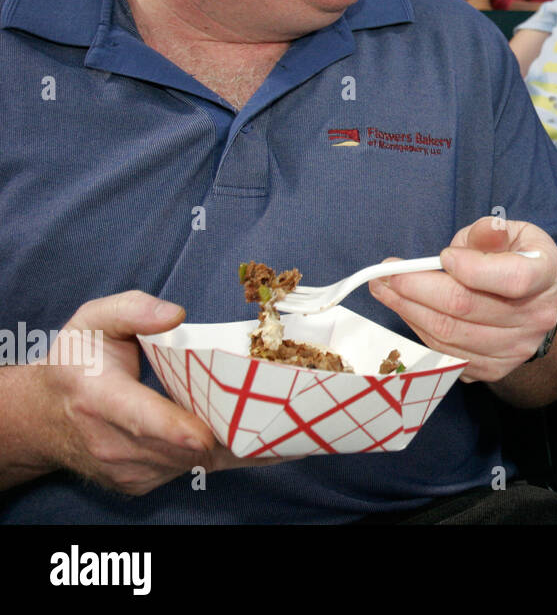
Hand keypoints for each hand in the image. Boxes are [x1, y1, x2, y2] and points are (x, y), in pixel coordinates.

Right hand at [31, 291, 286, 495]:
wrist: (43, 417)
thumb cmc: (76, 362)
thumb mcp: (92, 321)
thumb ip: (131, 309)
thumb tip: (174, 313)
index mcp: (99, 396)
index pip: (140, 417)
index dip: (175, 428)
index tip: (205, 434)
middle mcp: (110, 441)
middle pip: (179, 445)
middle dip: (228, 432)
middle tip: (277, 415)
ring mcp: (125, 469)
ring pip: (192, 463)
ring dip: (232, 445)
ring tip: (275, 421)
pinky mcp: (139, 483)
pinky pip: (191, 471)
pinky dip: (223, 454)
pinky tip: (251, 433)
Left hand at [369, 217, 556, 382]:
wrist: (536, 305)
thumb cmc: (517, 260)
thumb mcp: (513, 234)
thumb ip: (491, 232)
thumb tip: (487, 230)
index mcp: (545, 275)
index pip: (512, 279)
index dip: (472, 268)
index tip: (442, 256)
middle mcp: (536, 317)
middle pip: (467, 307)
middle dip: (416, 288)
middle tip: (385, 273)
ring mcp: (515, 348)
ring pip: (450, 333)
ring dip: (408, 310)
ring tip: (384, 289)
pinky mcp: (494, 368)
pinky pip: (446, 352)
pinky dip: (419, 330)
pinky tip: (407, 310)